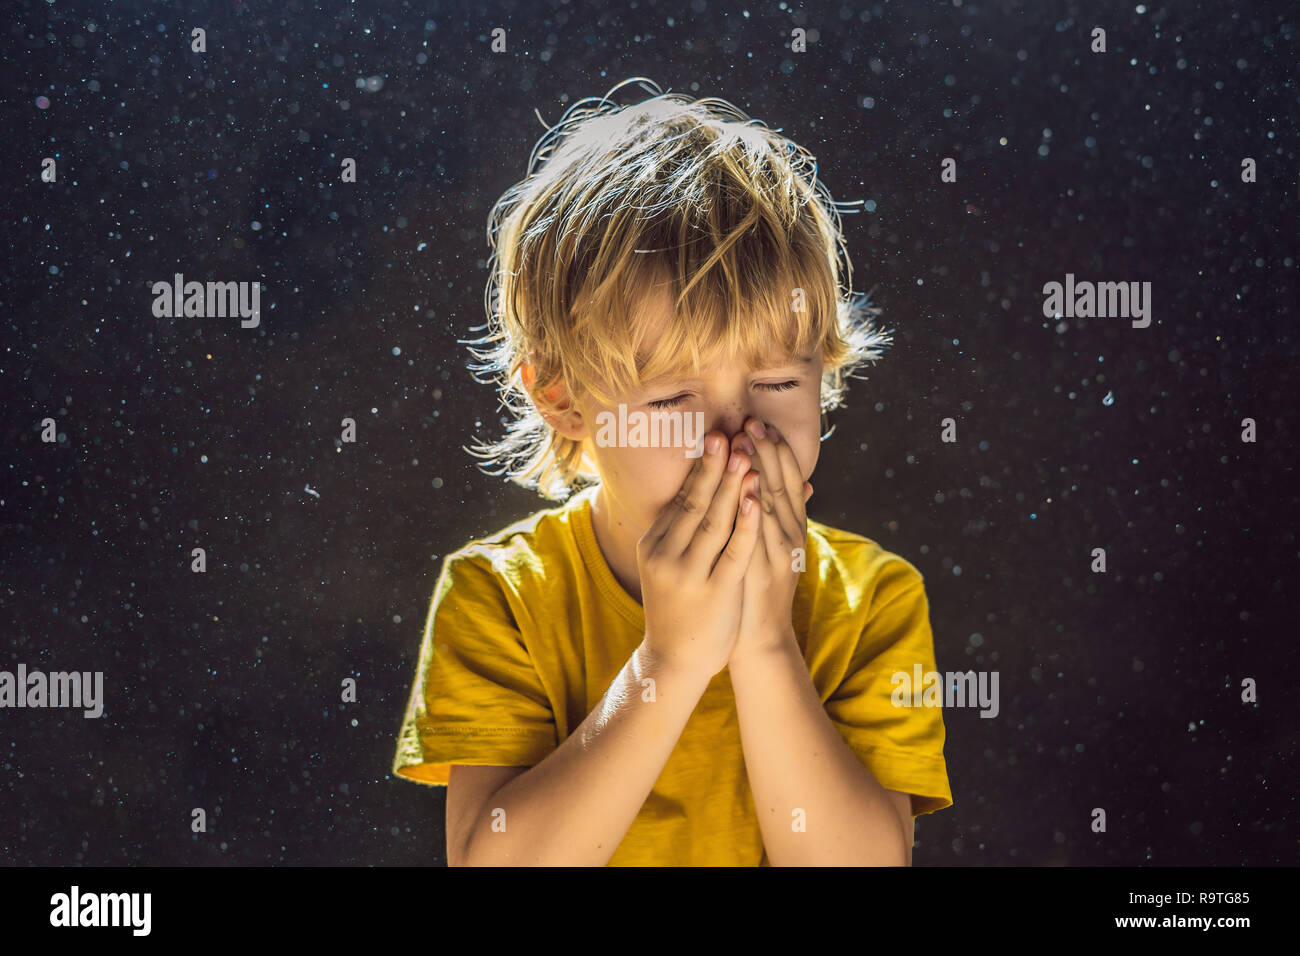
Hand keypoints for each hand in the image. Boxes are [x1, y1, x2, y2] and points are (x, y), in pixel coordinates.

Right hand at [638, 430, 764, 679]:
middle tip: (728, 434)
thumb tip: (703, 490)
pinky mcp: (714, 592)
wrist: (674, 659)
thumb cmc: (678, 606)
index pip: (682, 498)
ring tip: (745, 455)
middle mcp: (666, 554)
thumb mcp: (668, 563)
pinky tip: (754, 499)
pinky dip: (745, 523)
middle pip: (695, 503)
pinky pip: (733, 552)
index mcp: (655, 543)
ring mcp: (688, 574)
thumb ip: (682, 528)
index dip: (701, 467)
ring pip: (714, 522)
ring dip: (731, 487)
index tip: (716, 437)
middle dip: (714, 467)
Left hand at [727, 418, 812, 667]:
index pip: (786, 479)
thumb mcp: (775, 548)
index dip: (776, 451)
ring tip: (747, 443)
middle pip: (781, 486)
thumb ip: (783, 516)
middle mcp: (790, 537)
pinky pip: (759, 538)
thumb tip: (805, 483)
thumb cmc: (759, 590)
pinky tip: (751, 492)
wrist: (760, 640)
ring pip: (772, 506)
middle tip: (752, 421)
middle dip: (766, 452)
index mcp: (791, 527)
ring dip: (761, 473)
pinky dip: (757, 514)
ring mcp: (779, 555)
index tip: (760, 423)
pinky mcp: (763, 574)